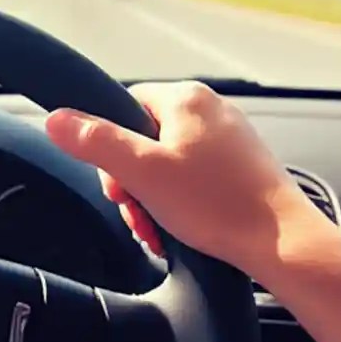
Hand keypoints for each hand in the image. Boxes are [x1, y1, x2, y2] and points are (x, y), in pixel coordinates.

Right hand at [45, 81, 340, 276]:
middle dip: (132, 183)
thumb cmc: (217, 205)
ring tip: (160, 229)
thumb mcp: (141, 172)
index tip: (118, 184)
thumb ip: (95, 142)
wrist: (282, 243)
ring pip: (168, 164)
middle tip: (138, 213)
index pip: (123, 106)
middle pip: (144, 139)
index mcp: (186, 98)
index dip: (109, 148)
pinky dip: (180, 204)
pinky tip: (181, 230)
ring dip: (153, 199)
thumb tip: (57, 119)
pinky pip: (194, 179)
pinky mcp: (242, 167)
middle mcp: (211, 110)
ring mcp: (230, 139)